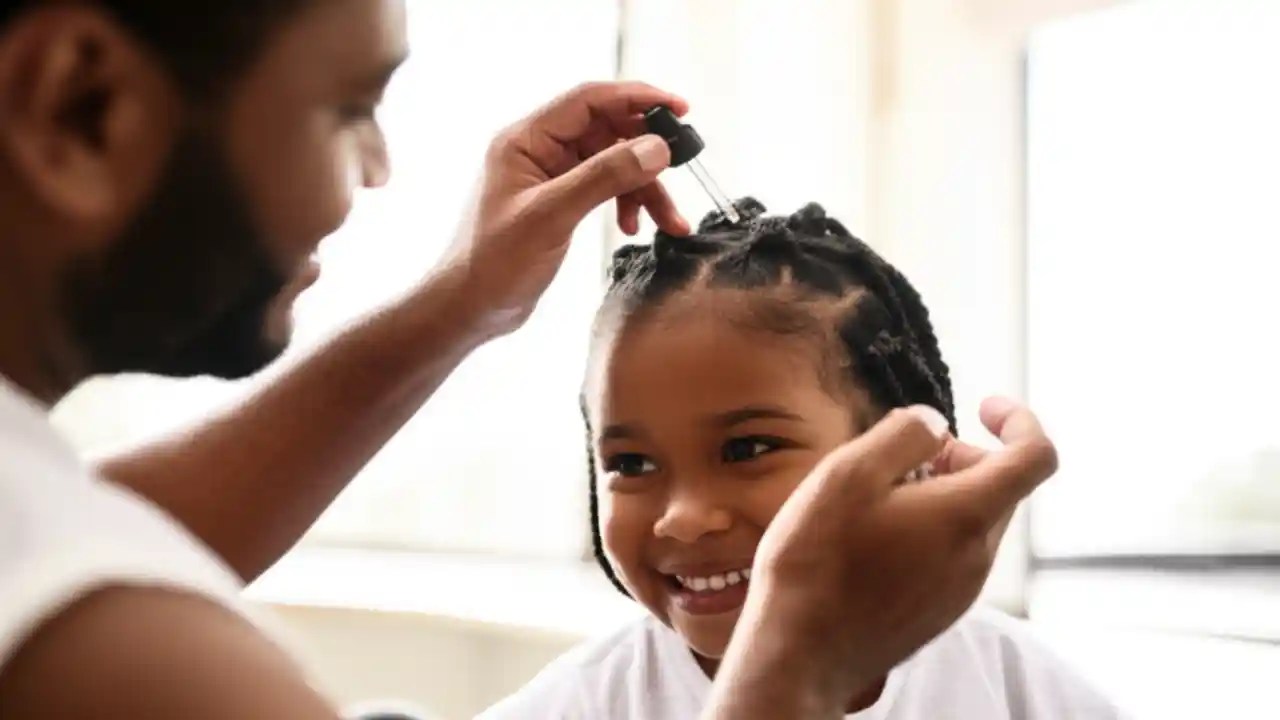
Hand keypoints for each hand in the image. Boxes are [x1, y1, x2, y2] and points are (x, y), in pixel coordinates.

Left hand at [439, 82, 691, 339]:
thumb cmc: (494, 261)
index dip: (636, 97)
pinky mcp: (559, 202)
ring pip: (611, 163)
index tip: (678, 109)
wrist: (470, 307)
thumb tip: (655, 148)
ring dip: (644, 188)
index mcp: (525, 139)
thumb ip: (604, 177)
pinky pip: (604, 188)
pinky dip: (627, 203)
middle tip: (682, 166)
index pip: (589, 100)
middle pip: (607, 130)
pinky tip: (635, 227)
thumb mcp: (552, 216)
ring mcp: (549, 177)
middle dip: (646, 152)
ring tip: (670, 221)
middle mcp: (538, 150)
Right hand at [705, 398, 1057, 718]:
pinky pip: (950, 555)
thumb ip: (904, 434)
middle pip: (999, 488)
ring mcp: (960, 590)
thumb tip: (935, 424)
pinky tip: (870, 538)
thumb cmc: (817, 560)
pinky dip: (927, 530)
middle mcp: (977, 557)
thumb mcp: (850, 472)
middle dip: (960, 456)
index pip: (1034, 457)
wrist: (798, 651)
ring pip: (971, 523)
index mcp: (965, 516)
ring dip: (938, 495)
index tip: (984, 406)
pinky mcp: (937, 612)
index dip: (1020, 421)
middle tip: (898, 456)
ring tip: (873, 498)